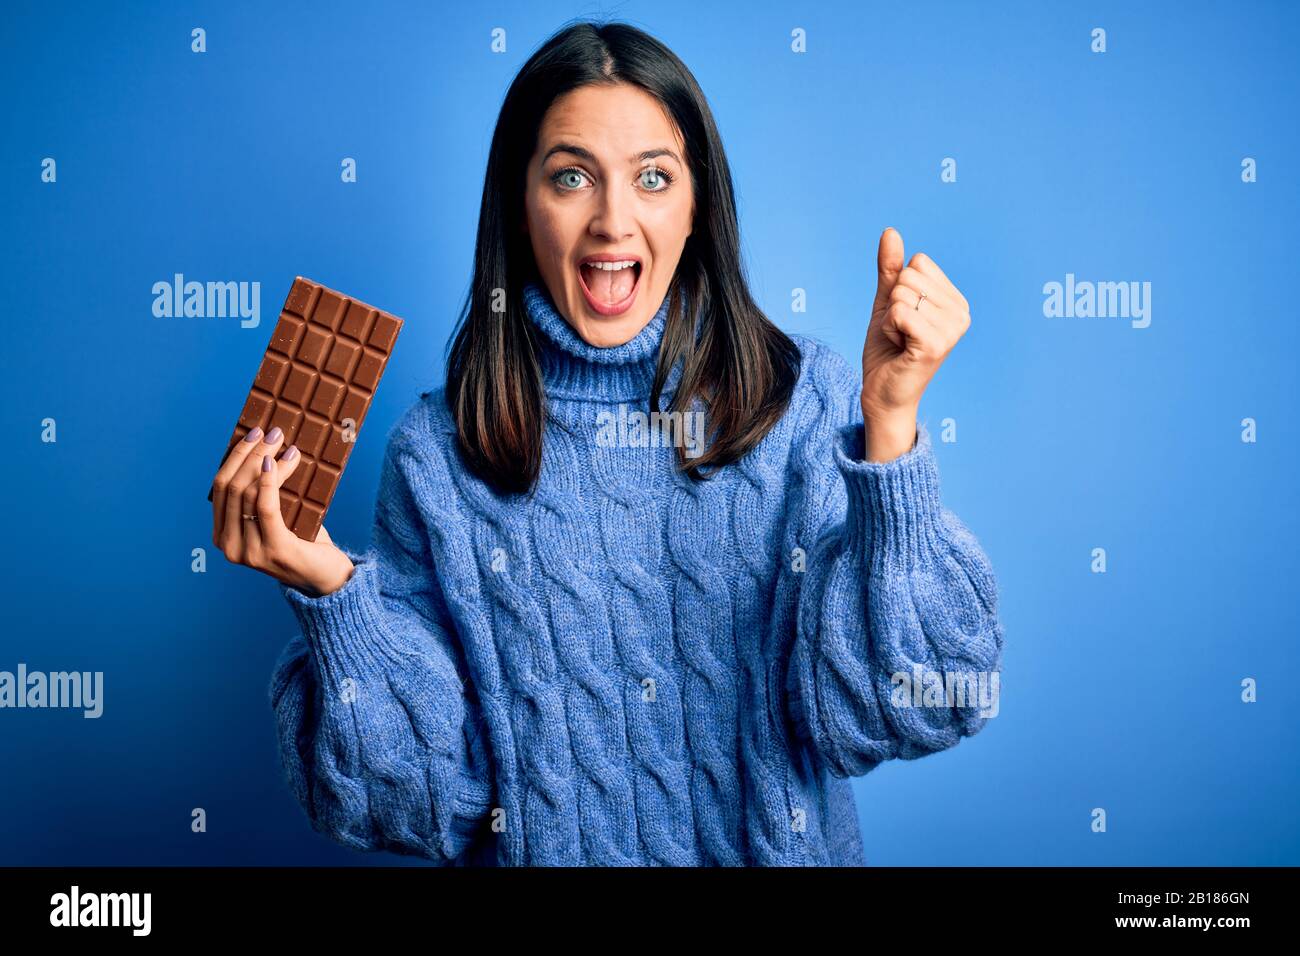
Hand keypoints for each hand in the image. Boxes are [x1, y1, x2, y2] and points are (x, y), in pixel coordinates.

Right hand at [210, 426, 355, 596]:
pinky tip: (276, 464)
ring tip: (285, 445)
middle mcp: (230, 547)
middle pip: (231, 487)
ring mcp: (249, 551)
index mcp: (224, 537)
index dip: (234, 457)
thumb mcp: (277, 517)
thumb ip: (264, 496)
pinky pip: (265, 507)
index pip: (220, 488)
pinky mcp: (273, 550)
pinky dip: (269, 482)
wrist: (328, 580)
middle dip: (250, 453)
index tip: (252, 433)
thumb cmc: (304, 543)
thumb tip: (267, 450)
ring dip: (266, 462)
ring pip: (248, 493)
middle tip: (272, 433)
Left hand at [861, 227, 971, 460]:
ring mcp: (951, 330)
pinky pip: (898, 312)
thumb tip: (890, 232)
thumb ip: (891, 269)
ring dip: (889, 319)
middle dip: (892, 305)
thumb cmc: (888, 350)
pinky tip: (899, 348)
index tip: (904, 319)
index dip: (899, 289)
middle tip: (900, 333)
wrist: (882, 392)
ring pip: (902, 294)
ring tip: (900, 342)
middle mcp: (961, 313)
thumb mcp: (887, 302)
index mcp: (956, 301)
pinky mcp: (935, 344)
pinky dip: (888, 328)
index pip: (918, 263)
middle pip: (909, 277)